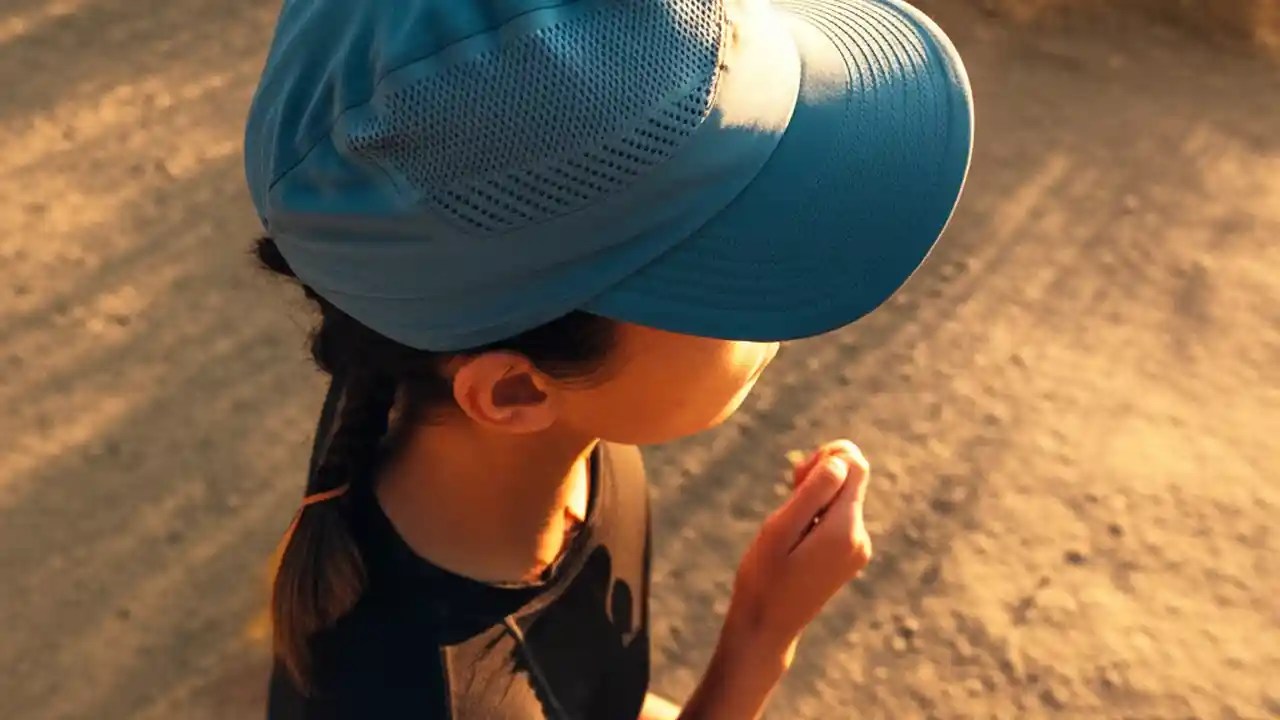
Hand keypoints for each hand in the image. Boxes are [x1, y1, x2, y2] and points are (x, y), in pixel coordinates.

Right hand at [725, 440, 872, 656]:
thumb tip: (841, 462)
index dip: (825, 457)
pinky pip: (839, 516)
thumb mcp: (780, 529)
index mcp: (845, 530)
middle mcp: (860, 538)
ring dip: (816, 496)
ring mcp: (857, 549)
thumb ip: (813, 493)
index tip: (796, 477)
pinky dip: (818, 513)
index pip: (855, 465)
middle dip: (820, 474)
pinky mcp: (849, 555)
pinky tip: (796, 534)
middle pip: (852, 478)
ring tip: (788, 521)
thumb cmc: (764, 577)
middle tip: (789, 493)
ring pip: (843, 496)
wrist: (767, 626)